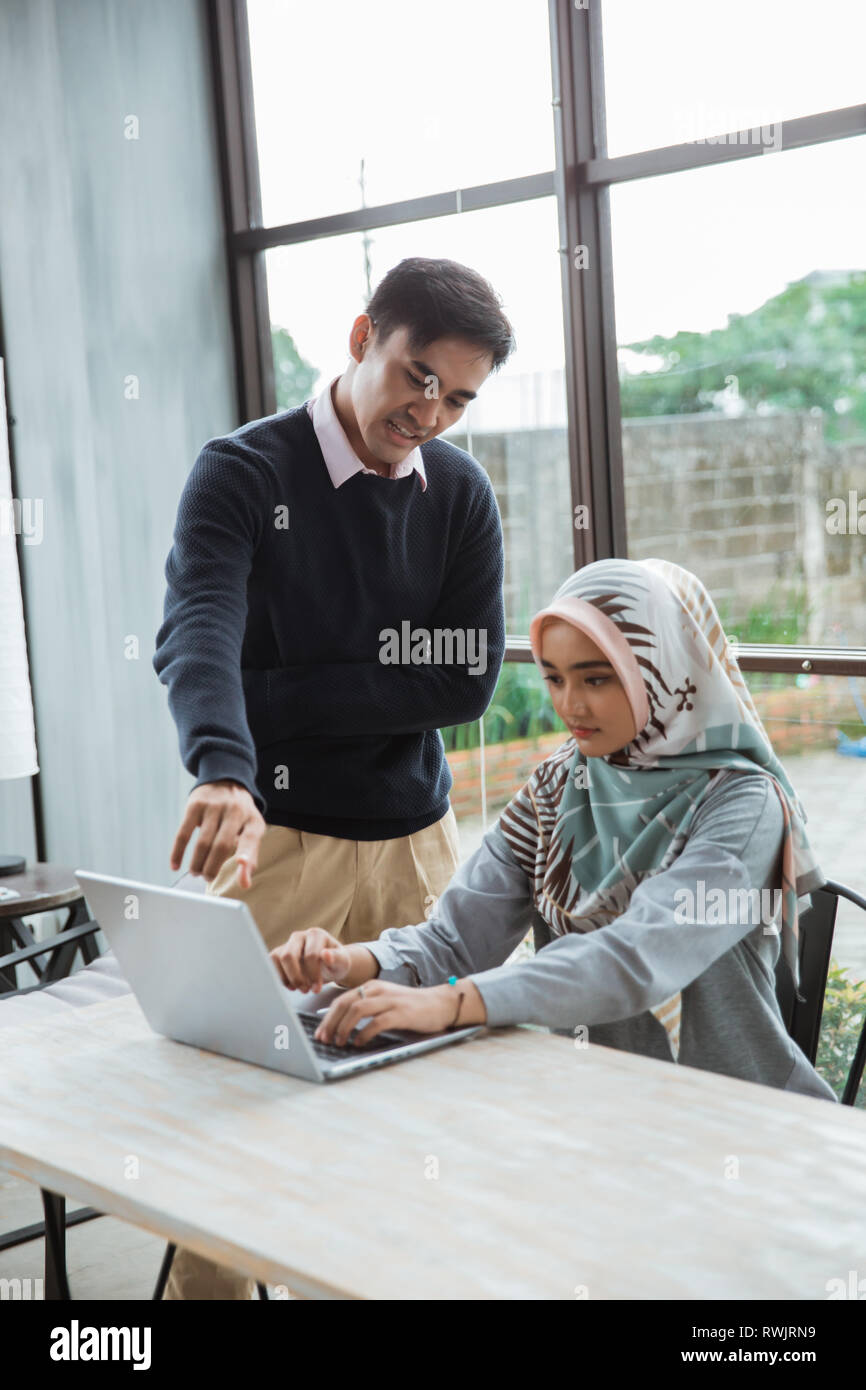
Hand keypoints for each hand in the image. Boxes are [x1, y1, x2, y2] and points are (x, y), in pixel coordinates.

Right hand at [169, 780, 264, 887]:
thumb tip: (245, 884)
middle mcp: (235, 811)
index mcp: (252, 819)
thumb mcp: (251, 829)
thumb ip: (249, 856)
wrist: (226, 779)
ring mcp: (214, 806)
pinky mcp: (195, 805)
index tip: (241, 864)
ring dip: (197, 862)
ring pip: (203, 842)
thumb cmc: (240, 815)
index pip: (250, 838)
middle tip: (207, 877)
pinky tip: (175, 865)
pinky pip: (184, 833)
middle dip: (212, 867)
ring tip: (196, 872)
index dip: (246, 853)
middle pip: (222, 845)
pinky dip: (178, 851)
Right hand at [270, 928, 353, 992]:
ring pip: (278, 959)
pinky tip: (291, 986)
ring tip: (300, 988)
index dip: (313, 975)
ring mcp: (288, 944)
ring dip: (287, 978)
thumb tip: (326, 954)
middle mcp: (300, 936)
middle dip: (296, 977)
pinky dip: (279, 978)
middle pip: (289, 955)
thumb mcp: (342, 962)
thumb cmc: (336, 963)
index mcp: (316, 934)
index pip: (310, 955)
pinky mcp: (279, 953)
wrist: (329, 965)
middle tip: (306, 990)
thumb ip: (337, 958)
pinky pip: (271, 964)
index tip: (317, 989)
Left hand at [313, 980, 457, 1046]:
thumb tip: (341, 1025)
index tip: (319, 1033)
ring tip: (339, 1042)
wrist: (440, 1003)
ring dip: (344, 1028)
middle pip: (345, 1003)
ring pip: (357, 1010)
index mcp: (372, 986)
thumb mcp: (384, 1001)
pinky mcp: (401, 1013)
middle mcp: (378, 990)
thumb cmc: (410, 1007)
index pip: (342, 1000)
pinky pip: (376, 1022)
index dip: (327, 1017)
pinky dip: (364, 1034)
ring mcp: (390, 1000)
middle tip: (324, 1039)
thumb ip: (366, 1007)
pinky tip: (359, 1043)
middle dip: (330, 1023)